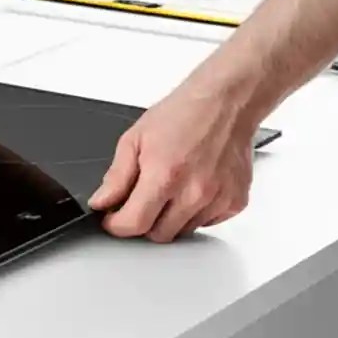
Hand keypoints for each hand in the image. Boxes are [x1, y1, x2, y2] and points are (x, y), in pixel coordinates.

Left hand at [87, 86, 258, 242]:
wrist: (226, 103)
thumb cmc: (183, 115)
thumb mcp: (135, 139)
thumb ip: (116, 177)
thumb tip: (102, 202)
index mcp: (165, 175)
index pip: (134, 224)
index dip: (117, 225)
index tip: (113, 219)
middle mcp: (194, 192)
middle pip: (158, 234)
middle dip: (143, 221)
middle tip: (142, 198)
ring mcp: (218, 199)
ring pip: (183, 231)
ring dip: (170, 218)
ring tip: (171, 186)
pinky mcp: (235, 202)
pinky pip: (207, 223)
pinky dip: (195, 213)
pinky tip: (192, 188)